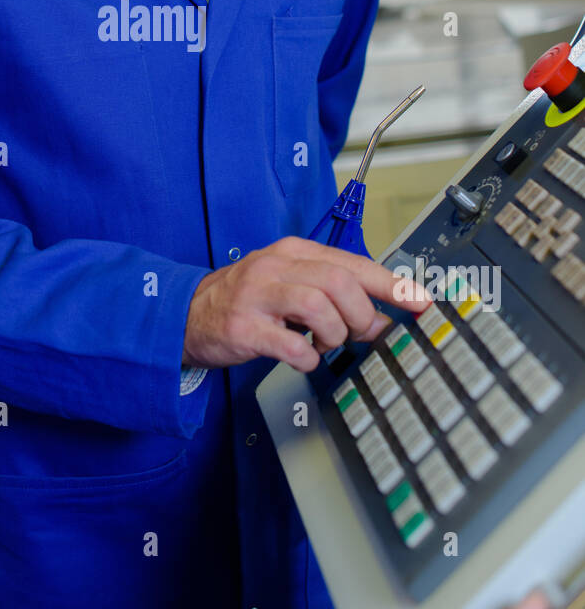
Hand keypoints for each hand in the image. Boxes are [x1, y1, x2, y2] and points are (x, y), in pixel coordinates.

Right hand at [182, 236, 429, 371]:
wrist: (187, 314)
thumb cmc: (247, 300)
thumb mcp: (293, 287)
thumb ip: (337, 298)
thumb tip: (383, 321)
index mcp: (295, 252)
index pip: (355, 264)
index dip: (393, 285)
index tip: (422, 302)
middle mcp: (277, 267)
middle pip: (340, 284)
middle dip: (360, 316)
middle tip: (357, 334)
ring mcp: (257, 295)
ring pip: (318, 307)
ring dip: (334, 335)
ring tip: (324, 343)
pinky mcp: (242, 326)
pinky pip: (289, 344)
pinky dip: (306, 357)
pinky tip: (303, 357)